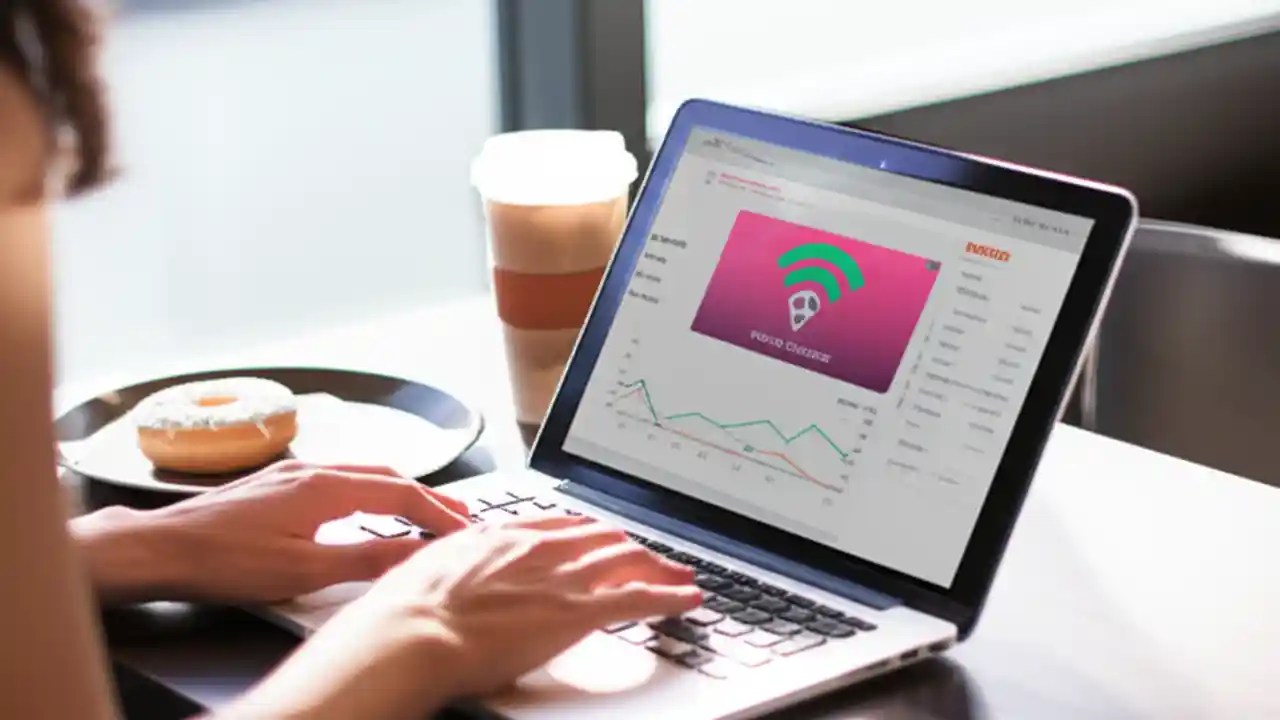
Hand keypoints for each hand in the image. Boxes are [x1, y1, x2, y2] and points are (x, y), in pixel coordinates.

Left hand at [70, 460, 469, 603]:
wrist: (160, 548)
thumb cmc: (225, 561)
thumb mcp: (303, 569)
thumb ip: (365, 558)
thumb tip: (416, 551)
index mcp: (326, 487)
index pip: (401, 494)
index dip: (438, 513)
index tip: (464, 531)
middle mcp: (313, 471)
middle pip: (387, 477)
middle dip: (427, 497)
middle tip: (458, 517)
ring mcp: (292, 474)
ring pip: (362, 475)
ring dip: (398, 492)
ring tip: (422, 512)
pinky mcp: (276, 484)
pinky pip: (339, 478)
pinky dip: (369, 491)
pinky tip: (365, 508)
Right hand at [229, 515, 700, 718]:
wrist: (411, 632)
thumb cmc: (407, 611)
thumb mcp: (430, 569)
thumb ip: (456, 565)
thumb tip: (454, 573)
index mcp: (503, 535)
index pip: (563, 526)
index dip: (590, 534)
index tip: (603, 540)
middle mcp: (539, 547)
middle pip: (602, 539)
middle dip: (631, 548)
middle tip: (650, 557)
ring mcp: (561, 576)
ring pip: (628, 561)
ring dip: (660, 568)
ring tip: (681, 576)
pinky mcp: (578, 611)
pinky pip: (639, 599)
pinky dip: (669, 598)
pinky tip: (687, 601)